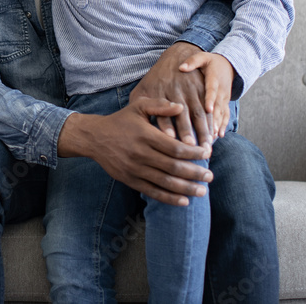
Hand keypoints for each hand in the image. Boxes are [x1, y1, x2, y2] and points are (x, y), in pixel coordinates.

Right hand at [58, 97, 212, 206]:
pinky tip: (183, 201)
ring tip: (202, 191)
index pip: (176, 147)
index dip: (194, 153)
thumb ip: (160, 105)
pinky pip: (152, 191)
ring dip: (186, 188)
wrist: (95, 137)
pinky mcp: (130, 180)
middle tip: (210, 176)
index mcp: (146, 135)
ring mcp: (135, 169)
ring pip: (165, 182)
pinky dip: (169, 198)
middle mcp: (141, 154)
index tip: (207, 153)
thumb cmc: (121, 120)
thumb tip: (182, 107)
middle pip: (174, 167)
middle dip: (195, 173)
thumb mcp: (139, 106)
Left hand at [131, 41, 210, 145]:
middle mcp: (175, 90)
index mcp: (158, 92)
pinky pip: (209, 108)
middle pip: (182, 114)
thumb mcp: (143, 89)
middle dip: (188, 132)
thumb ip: (139, 106)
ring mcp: (190, 89)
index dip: (166, 126)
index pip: (161, 111)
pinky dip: (213, 122)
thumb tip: (135, 127)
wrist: (177, 56)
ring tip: (206, 148)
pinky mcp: (203, 89)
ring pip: (199, 112)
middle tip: (192, 149)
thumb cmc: (156, 80)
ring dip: (203, 130)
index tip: (170, 140)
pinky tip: (215, 135)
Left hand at [179, 52, 234, 137]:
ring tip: (211, 138)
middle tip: (208, 133)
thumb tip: (181, 67)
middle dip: (213, 120)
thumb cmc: (210, 62)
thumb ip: (193, 61)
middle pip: (217, 107)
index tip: (208, 110)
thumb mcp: (202, 57)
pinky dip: (222, 126)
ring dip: (217, 126)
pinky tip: (218, 136)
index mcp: (214, 79)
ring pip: (221, 114)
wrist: (228, 65)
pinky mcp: (225, 104)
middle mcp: (221, 91)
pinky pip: (225, 116)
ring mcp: (224, 99)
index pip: (212, 90)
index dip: (210, 100)